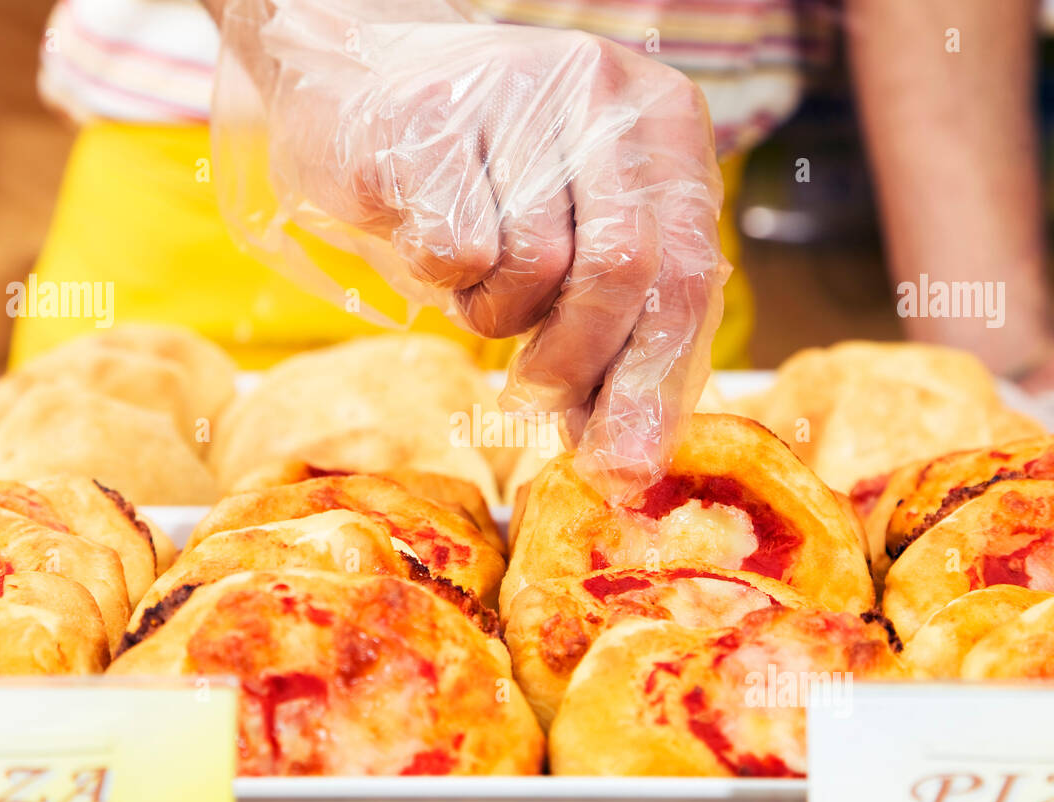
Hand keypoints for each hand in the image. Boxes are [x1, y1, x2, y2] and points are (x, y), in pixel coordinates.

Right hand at [225, 6, 728, 499]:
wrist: (364, 82)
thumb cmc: (486, 181)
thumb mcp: (575, 238)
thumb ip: (616, 334)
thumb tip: (625, 460)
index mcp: (665, 122)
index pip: (689, 272)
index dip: (655, 384)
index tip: (626, 466)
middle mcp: (602, 90)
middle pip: (621, 270)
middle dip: (577, 361)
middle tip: (539, 394)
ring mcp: (515, 91)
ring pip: (532, 267)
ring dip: (497, 311)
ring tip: (478, 278)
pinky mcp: (429, 118)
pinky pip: (454, 252)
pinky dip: (441, 277)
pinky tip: (431, 238)